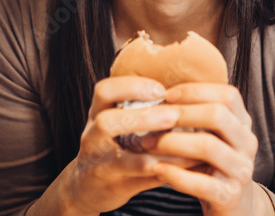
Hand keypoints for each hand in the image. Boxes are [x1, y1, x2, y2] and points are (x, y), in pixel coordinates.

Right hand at [61, 76, 202, 213]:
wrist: (87, 188)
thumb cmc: (112, 146)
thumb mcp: (115, 123)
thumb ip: (139, 107)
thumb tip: (187, 91)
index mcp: (97, 114)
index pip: (104, 91)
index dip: (131, 86)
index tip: (160, 89)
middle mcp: (93, 138)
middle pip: (107, 122)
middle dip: (142, 117)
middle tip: (173, 115)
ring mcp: (100, 164)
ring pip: (122, 156)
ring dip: (154, 149)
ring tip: (181, 142)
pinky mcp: (114, 186)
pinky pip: (140, 179)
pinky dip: (164, 170)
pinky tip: (186, 164)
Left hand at [140, 83, 264, 215]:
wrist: (234, 206)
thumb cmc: (212, 165)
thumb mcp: (212, 137)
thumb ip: (196, 117)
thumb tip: (157, 92)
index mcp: (243, 124)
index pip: (227, 95)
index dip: (195, 91)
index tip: (166, 95)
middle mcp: (247, 143)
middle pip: (218, 115)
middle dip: (181, 113)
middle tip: (152, 118)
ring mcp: (241, 170)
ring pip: (208, 146)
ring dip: (172, 142)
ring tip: (146, 143)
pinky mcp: (230, 196)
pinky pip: (202, 183)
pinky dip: (176, 174)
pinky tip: (157, 169)